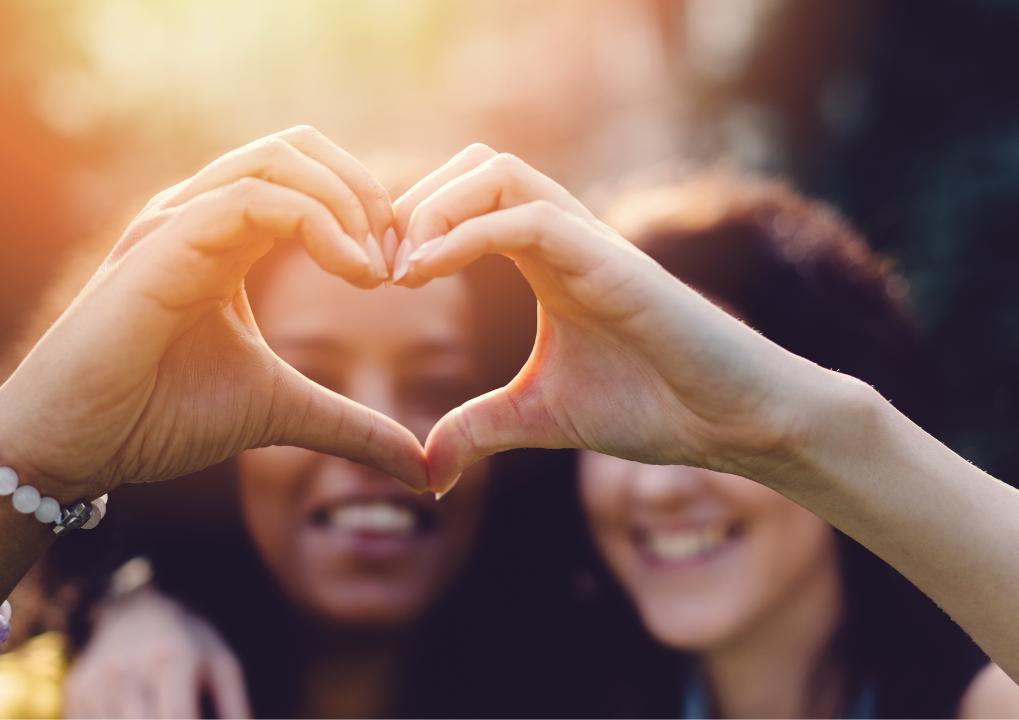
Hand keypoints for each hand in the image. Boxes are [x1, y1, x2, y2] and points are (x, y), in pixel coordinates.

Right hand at [0, 127, 427, 498]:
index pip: (307, 178)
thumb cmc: (157, 418)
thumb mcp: (280, 413)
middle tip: (400, 256)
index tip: (403, 273)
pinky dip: (316, 222)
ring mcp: (177, 222)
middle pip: (298, 147)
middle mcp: (201, 216)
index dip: (367, 211)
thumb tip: (421, 468)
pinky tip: (351, 272)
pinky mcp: (163, 244)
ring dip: (346, 201)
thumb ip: (349, 426)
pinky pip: (252, 198)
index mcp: (226, 240)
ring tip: (376, 268)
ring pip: (279, 158)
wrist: (74, 447)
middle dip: (365, 191)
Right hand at [65, 586, 249, 718]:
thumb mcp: (222, 664)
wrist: (134, 609)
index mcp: (170, 661)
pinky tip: (137, 714)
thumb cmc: (188, 642)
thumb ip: (235, 709)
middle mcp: (126, 671)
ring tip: (159, 715)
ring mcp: (95, 684)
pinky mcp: (75, 693)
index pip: (176, 719)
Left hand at [393, 145, 847, 492]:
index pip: (466, 200)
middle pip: (474, 165)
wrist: (733, 421)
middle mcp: (564, 236)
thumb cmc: (652, 406)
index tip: (375, 279)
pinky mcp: (612, 261)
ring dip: (434, 207)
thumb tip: (427, 472)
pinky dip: (467, 233)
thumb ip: (479, 428)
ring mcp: (589, 241)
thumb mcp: (539, 416)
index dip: (410, 225)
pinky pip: (529, 218)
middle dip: (413, 203)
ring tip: (401, 268)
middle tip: (380, 268)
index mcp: (546, 259)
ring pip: (498, 171)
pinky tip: (426, 272)